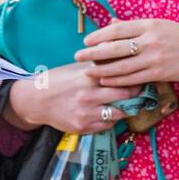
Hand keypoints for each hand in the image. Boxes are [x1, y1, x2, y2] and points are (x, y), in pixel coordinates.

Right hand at [5, 62, 142, 134]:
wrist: (36, 100)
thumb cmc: (58, 80)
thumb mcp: (76, 67)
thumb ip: (98, 63)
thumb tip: (119, 52)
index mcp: (88, 78)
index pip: (121, 78)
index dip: (135, 78)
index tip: (142, 76)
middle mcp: (89, 97)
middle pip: (125, 97)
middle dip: (136, 95)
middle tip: (142, 92)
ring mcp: (86, 114)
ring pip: (118, 114)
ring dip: (126, 109)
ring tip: (131, 104)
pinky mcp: (83, 127)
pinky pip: (107, 126)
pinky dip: (112, 120)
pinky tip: (112, 113)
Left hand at [74, 18, 178, 84]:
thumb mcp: (158, 24)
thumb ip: (134, 26)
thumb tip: (111, 24)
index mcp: (149, 25)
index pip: (117, 30)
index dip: (99, 36)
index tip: (86, 41)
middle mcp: (150, 40)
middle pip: (115, 48)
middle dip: (93, 53)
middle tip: (78, 56)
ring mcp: (154, 58)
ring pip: (121, 66)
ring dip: (102, 70)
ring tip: (88, 72)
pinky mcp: (159, 73)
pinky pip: (133, 79)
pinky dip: (117, 80)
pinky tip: (106, 81)